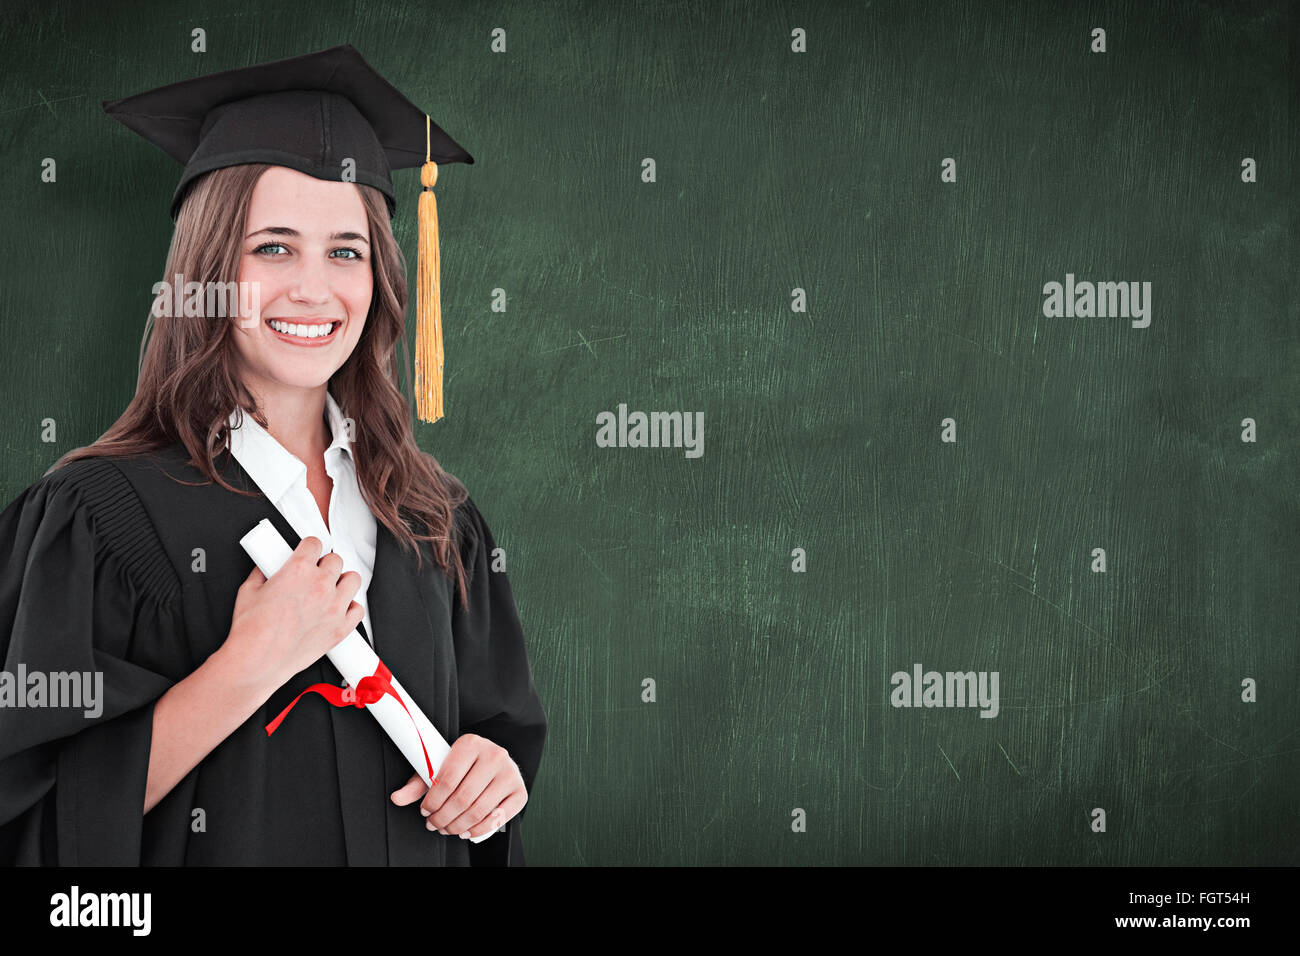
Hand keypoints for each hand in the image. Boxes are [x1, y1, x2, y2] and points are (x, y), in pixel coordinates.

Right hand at [221, 536, 364, 689]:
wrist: (257, 661)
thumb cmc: (251, 630)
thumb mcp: (248, 590)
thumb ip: (262, 573)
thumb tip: (265, 568)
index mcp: (298, 570)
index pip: (315, 543)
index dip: (310, 547)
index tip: (308, 552)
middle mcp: (320, 585)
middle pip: (336, 560)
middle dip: (325, 564)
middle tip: (316, 573)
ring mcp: (334, 606)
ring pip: (353, 580)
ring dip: (342, 581)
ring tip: (331, 588)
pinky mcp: (340, 628)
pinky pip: (358, 609)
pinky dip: (350, 608)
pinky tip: (338, 610)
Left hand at [390, 734, 526, 838]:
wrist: (492, 760)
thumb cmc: (463, 765)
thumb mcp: (439, 767)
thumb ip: (418, 783)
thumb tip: (397, 798)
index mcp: (471, 743)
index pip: (447, 779)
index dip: (432, 801)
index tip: (425, 811)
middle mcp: (494, 755)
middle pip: (462, 798)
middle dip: (443, 818)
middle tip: (434, 824)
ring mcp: (510, 773)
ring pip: (478, 810)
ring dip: (457, 826)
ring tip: (447, 828)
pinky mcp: (520, 791)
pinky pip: (498, 818)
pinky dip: (479, 830)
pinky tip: (466, 830)